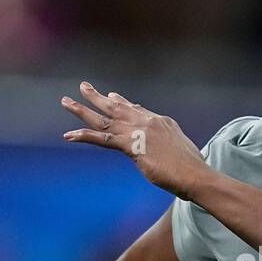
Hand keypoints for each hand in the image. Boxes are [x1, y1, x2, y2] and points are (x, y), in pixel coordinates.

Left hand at [60, 81, 209, 200]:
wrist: (195, 173)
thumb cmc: (193, 170)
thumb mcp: (182, 152)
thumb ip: (171, 147)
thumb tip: (171, 153)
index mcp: (161, 122)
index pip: (138, 109)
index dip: (123, 103)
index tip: (112, 96)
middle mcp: (148, 121)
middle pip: (118, 107)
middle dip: (98, 97)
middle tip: (83, 86)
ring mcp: (138, 131)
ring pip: (104, 118)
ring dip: (82, 110)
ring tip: (66, 102)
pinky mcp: (130, 145)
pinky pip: (101, 139)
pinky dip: (84, 136)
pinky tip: (69, 136)